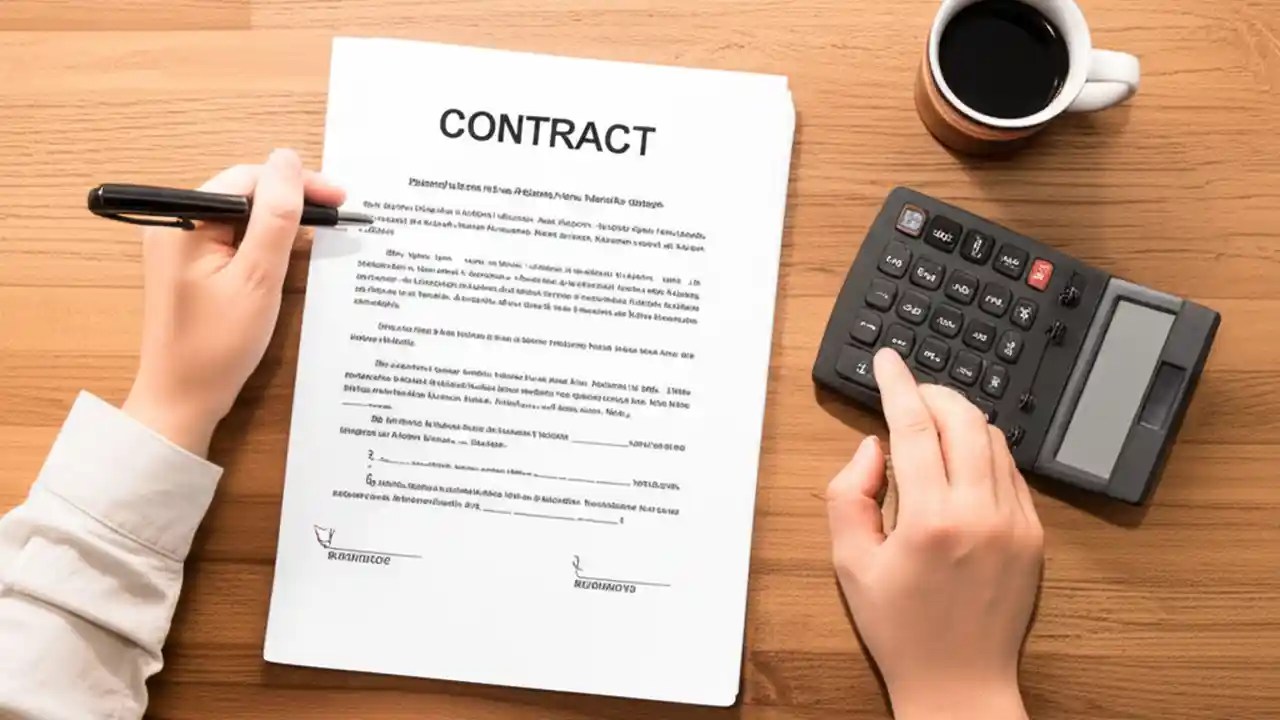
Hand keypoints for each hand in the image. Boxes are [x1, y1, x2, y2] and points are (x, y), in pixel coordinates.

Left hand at [123, 149, 344, 455]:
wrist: (182, 400)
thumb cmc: (217, 345)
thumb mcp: (257, 278)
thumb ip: (275, 216)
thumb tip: (287, 159)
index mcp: (185, 220)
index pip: (249, 179)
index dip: (297, 183)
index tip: (341, 199)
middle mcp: (176, 225)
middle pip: (244, 193)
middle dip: (292, 201)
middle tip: (338, 216)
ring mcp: (181, 247)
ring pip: (242, 217)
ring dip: (281, 222)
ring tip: (321, 233)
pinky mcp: (190, 268)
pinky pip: (234, 239)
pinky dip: (264, 243)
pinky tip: (289, 253)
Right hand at [826, 349, 1043, 719]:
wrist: (959, 684)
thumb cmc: (901, 629)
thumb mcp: (849, 563)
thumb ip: (849, 494)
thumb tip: (873, 447)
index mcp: (931, 520)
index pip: (916, 426)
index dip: (898, 384)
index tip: (887, 361)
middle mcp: (981, 514)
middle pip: (964, 419)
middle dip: (934, 392)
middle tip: (908, 389)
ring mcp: (1015, 524)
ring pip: (995, 439)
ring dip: (961, 418)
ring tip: (931, 422)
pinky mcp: (1033, 536)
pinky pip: (1012, 471)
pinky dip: (985, 451)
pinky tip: (960, 459)